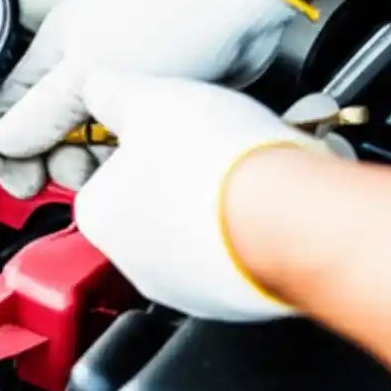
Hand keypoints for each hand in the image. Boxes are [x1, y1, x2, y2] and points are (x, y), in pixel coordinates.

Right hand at [0, 0, 311, 198]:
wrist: (245, 3)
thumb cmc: (167, 20)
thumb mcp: (88, 72)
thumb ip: (41, 114)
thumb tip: (2, 143)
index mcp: (57, 47)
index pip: (13, 107)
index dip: (12, 148)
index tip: (23, 183)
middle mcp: (87, 62)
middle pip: (54, 128)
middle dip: (61, 159)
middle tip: (79, 175)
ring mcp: (127, 77)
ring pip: (95, 136)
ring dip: (100, 160)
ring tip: (118, 167)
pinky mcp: (162, 91)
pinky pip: (134, 135)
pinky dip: (134, 151)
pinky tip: (146, 158)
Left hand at [73, 72, 327, 321]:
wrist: (290, 217)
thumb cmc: (215, 164)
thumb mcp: (149, 100)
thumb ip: (113, 93)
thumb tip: (99, 86)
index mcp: (100, 215)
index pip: (103, 175)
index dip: (138, 144)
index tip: (165, 129)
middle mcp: (134, 262)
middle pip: (151, 206)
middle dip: (181, 174)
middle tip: (211, 145)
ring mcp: (184, 288)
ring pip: (195, 234)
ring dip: (217, 204)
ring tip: (246, 171)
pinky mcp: (233, 303)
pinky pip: (235, 259)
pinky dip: (248, 235)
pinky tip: (268, 204)